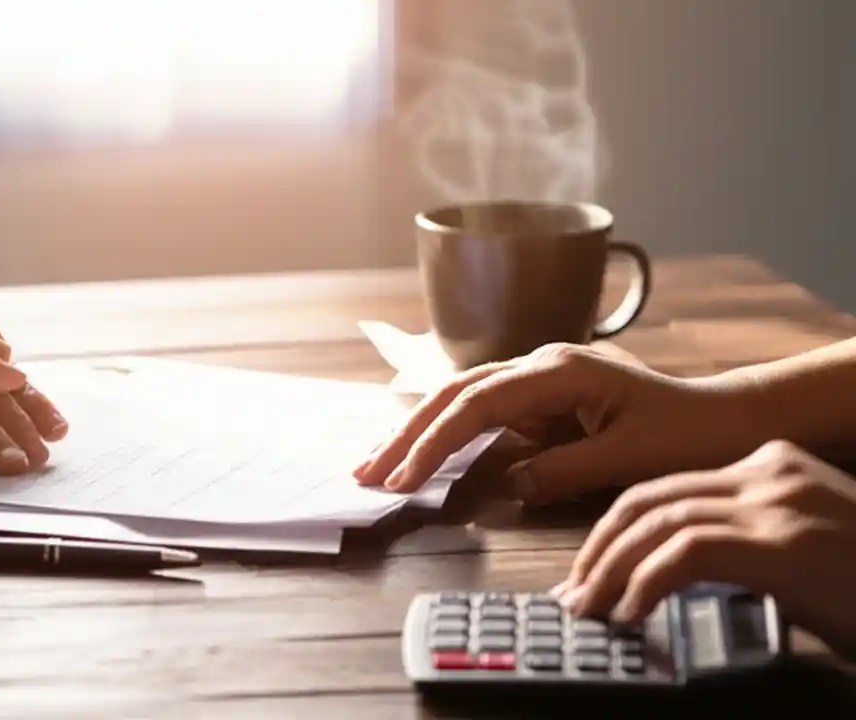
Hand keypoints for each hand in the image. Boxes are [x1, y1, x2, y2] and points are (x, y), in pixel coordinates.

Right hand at [352, 343, 766, 502]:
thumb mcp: (630, 457)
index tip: (402, 482)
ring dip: (414, 434)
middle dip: (404, 434)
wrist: (723, 417)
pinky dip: (444, 438)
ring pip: (458, 401)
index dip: (433, 444)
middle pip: (452, 395)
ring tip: (374, 467)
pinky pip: (479, 417)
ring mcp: (535, 381)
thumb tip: (507, 484)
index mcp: (558, 371)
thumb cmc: (687, 433)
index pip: (476, 406)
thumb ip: (564, 469)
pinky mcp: (537, 402)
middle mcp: (538, 365)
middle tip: (364, 474)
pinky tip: (416, 455)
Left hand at [553, 440, 855, 655]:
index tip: (588, 572)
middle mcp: (768, 472)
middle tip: (574, 595)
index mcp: (769, 466)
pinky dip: (648, 582)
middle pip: (649, 500)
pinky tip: (633, 612)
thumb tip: (658, 575)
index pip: (665, 490)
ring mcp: (777, 503)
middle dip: (599, 549)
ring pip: (659, 523)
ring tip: (592, 610)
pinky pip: (688, 553)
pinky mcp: (783, 542)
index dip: (614, 532)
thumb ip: (737, 543)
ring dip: (612, 570)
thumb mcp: (795, 549)